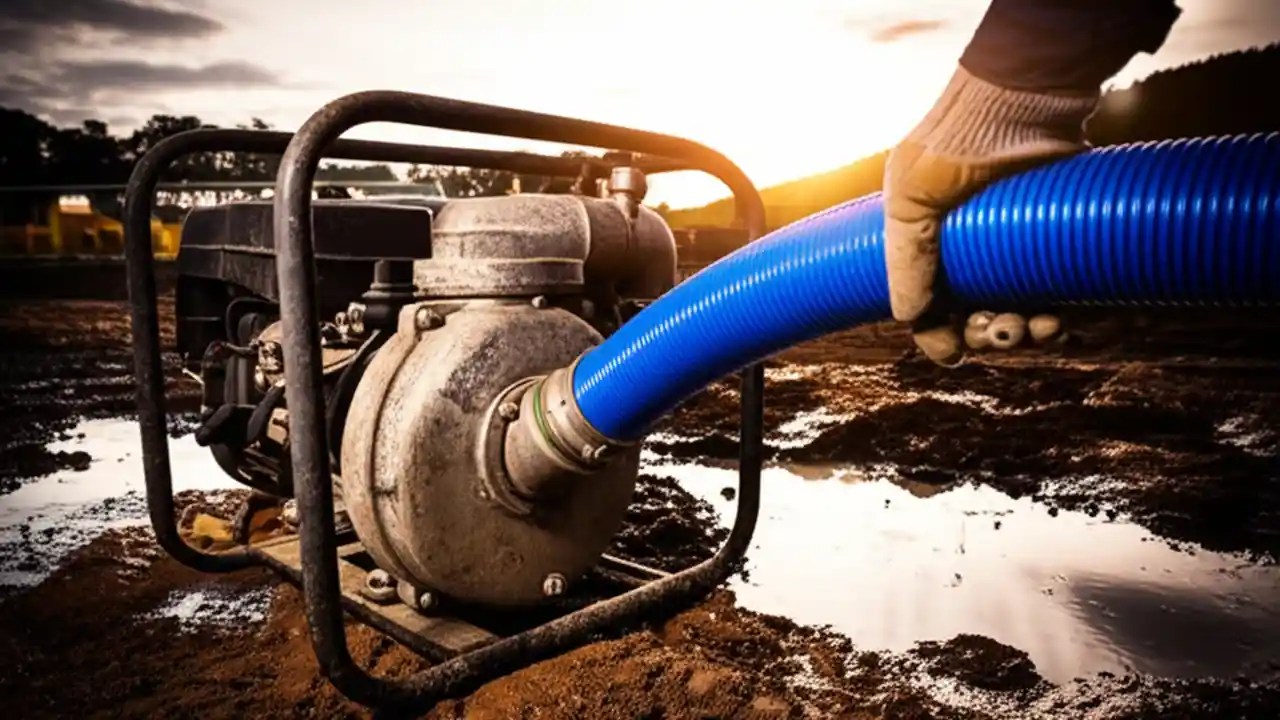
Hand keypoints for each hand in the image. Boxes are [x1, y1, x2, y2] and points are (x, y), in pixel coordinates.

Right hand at [883, 66, 1094, 364]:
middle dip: (988, 336)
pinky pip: (1056, 298)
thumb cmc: (956, 141)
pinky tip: (1059, 317)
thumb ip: (904, 258)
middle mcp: (970, 252)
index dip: (938, 338)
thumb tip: (907, 318)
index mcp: (928, 246)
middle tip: (1000, 328)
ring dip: (1025, 335)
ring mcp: (1015, 248)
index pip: (929, 310)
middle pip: (976, 320)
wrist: (1024, 99)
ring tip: (1036, 326)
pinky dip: (1057, 318)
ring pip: (1018, 316)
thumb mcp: (910, 196)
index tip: (953, 354)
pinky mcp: (1054, 242)